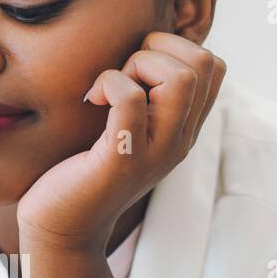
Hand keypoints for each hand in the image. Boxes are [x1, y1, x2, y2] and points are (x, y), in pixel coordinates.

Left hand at [17, 32, 226, 253]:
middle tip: (122, 75)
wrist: (63, 228)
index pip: (214, 66)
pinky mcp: (122, 160)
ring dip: (137, 65)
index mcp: (184, 129)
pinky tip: (91, 100)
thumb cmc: (84, 171)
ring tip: (108, 89)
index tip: (136, 70)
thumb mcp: (129, 130)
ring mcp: (156, 152)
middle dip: (157, 49)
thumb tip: (144, 49)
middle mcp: (179, 140)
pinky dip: (108, 83)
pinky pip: (130, 98)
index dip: (174, 49)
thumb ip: (147, 98)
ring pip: (180, 78)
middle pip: (204, 63)